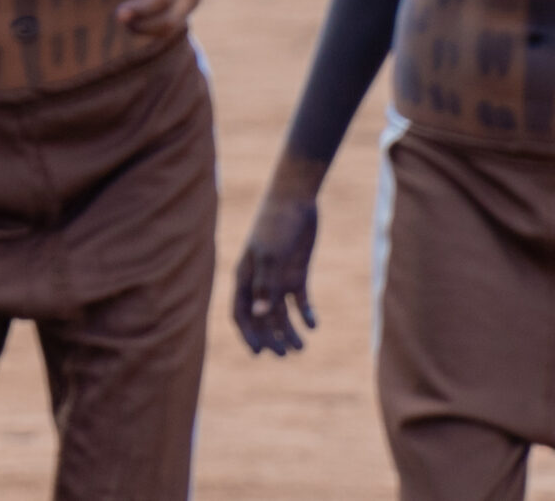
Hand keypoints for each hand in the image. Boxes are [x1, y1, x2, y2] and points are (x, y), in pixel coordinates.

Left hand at [106, 0, 212, 38]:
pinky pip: (177, 23)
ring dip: (150, 31)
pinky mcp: (193, 1)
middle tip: (117, 17)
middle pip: (171, 19)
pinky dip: (158, 28)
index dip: (140, 10)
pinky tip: (138, 22)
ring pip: (175, 26)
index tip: (117, 14)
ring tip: (124, 19)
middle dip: (144, 26)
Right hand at [233, 192, 319, 355]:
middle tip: (286, 354)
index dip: (247, 335)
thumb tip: (259, 316)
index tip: (259, 354)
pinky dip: (305, 314)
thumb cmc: (276, 225)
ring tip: (302, 348)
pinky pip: (299, 300)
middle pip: (261, 318)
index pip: (240, 312)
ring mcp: (278, 278)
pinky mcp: (297, 273)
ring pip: (281, 312)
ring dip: (290, 331)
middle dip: (271, 338)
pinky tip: (314, 325)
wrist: (295, 200)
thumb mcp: (270, 256)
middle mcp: (259, 281)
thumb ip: (264, 287)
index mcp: (244, 277)